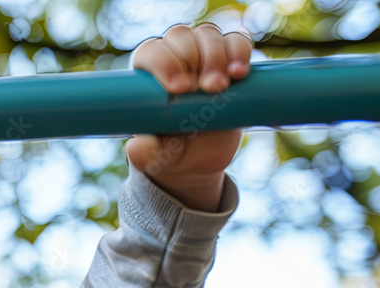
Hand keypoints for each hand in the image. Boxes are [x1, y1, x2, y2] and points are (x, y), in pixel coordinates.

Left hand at [126, 24, 253, 210]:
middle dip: (194, 57)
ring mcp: (202, 54)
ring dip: (217, 56)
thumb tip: (139, 146)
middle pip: (181, 36)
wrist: (198, 160)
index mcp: (148, 73)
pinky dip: (240, 51)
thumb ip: (144, 152)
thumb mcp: (154, 157)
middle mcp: (173, 56)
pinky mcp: (230, 60)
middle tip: (206, 88)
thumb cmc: (168, 152)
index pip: (151, 52)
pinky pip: (237, 41)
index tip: (179, 88)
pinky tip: (240, 72)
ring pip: (208, 34)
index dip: (164, 62)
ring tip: (222, 86)